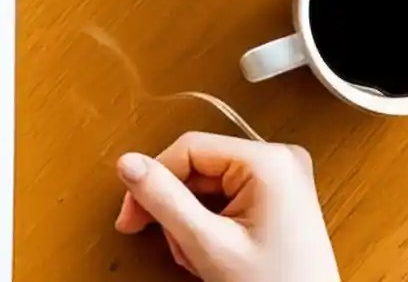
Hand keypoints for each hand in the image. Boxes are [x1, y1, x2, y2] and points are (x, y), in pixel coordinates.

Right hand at [114, 132, 339, 281]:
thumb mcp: (209, 245)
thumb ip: (164, 200)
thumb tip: (126, 162)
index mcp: (268, 162)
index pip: (188, 149)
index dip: (152, 179)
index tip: (130, 218)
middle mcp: (279, 160)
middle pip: (197, 167)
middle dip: (174, 207)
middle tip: (165, 244)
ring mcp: (281, 178)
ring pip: (207, 184)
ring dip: (189, 220)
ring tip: (195, 257)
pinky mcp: (278, 197)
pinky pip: (226, 196)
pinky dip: (208, 223)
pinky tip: (211, 252)